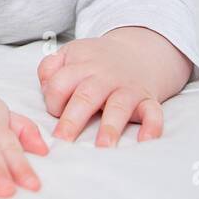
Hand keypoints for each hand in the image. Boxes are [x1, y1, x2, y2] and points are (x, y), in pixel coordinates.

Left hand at [38, 34, 167, 146]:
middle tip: (63, 140)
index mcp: (81, 65)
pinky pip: (153, 113)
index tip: (54, 114)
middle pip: (86, 96)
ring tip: (103, 148)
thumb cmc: (95, 62)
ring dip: (110, 127)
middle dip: (73, 119)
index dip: (52, 101)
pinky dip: (152, 126)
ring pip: (118, 107)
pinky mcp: (147, 100)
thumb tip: (45, 89)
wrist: (137, 51)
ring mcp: (127, 88)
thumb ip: (49, 68)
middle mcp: (104, 77)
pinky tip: (146, 141)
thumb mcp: (69, 54)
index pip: (59, 83)